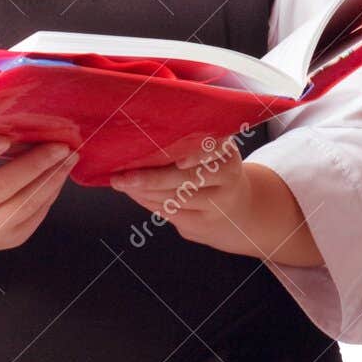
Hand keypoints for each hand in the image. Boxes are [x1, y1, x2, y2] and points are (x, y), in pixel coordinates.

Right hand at [0, 135, 78, 293]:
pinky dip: (53, 189)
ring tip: (71, 155)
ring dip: (53, 177)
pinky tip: (62, 171)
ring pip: (27, 203)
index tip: (5, 138)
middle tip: (61, 144)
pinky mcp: (13, 238)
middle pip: (3, 185)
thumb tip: (15, 113)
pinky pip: (38, 212)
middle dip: (36, 163)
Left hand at [109, 135, 321, 264]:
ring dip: (142, 192)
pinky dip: (147, 202)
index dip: (197, 156)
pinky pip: (168, 214)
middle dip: (151, 178)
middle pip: (186, 181)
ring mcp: (214, 208)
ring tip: (120, 182)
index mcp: (229, 157)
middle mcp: (226, 182)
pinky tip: (132, 193)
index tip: (179, 159)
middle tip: (123, 174)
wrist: (241, 212)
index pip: (213, 153)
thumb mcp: (219, 152)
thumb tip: (151, 134)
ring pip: (173, 200)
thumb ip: (196, 143)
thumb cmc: (219, 172)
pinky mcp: (200, 227)